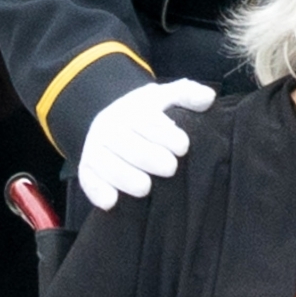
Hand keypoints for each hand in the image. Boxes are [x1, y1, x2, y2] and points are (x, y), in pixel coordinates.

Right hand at [78, 79, 217, 209]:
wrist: (111, 121)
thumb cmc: (145, 114)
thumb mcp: (165, 98)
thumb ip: (187, 95)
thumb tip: (208, 97)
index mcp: (130, 111)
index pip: (146, 121)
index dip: (164, 134)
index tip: (183, 146)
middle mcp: (109, 129)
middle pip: (126, 144)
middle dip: (148, 156)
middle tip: (170, 168)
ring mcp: (96, 150)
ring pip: (106, 164)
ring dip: (124, 176)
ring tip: (145, 187)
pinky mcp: (87, 170)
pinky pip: (88, 180)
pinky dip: (97, 191)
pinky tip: (111, 201)